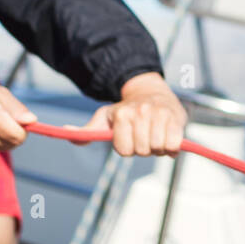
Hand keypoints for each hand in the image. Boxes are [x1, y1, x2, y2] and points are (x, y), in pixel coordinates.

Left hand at [69, 72, 186, 156]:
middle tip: (144, 136)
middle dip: (143, 149)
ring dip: (158, 148)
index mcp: (122, 114)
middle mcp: (140, 112)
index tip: (129, 138)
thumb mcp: (105, 118)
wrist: (152, 92)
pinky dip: (172, 147)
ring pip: (158, 149)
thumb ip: (87, 131)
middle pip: (141, 151)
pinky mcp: (176, 119)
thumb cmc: (127, 110)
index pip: (125, 150)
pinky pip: (174, 145)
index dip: (127, 148)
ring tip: (156, 136)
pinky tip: (168, 138)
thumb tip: (67, 132)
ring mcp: (159, 115)